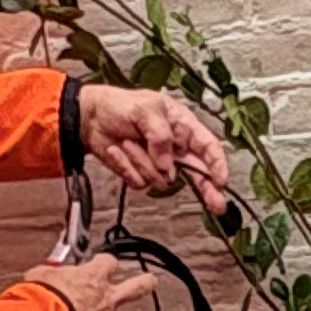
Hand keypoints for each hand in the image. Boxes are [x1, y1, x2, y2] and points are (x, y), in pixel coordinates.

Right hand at [21, 253, 160, 310]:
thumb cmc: (41, 303)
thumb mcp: (41, 277)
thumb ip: (51, 275)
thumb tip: (47, 275)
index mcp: (93, 278)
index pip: (107, 263)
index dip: (104, 263)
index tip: (101, 263)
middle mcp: (106, 301)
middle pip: (137, 287)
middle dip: (144, 282)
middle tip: (149, 280)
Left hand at [80, 82, 232, 211]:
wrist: (90, 119)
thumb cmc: (119, 106)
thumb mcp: (146, 108)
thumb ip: (161, 135)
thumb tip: (167, 164)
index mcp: (182, 126)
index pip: (208, 147)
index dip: (217, 165)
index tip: (220, 180)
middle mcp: (173, 148)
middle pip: (198, 173)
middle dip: (207, 189)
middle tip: (216, 204)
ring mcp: (158, 163)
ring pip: (161, 179)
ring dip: (141, 162)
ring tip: (128, 142)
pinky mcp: (140, 173)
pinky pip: (141, 182)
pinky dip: (127, 167)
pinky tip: (119, 151)